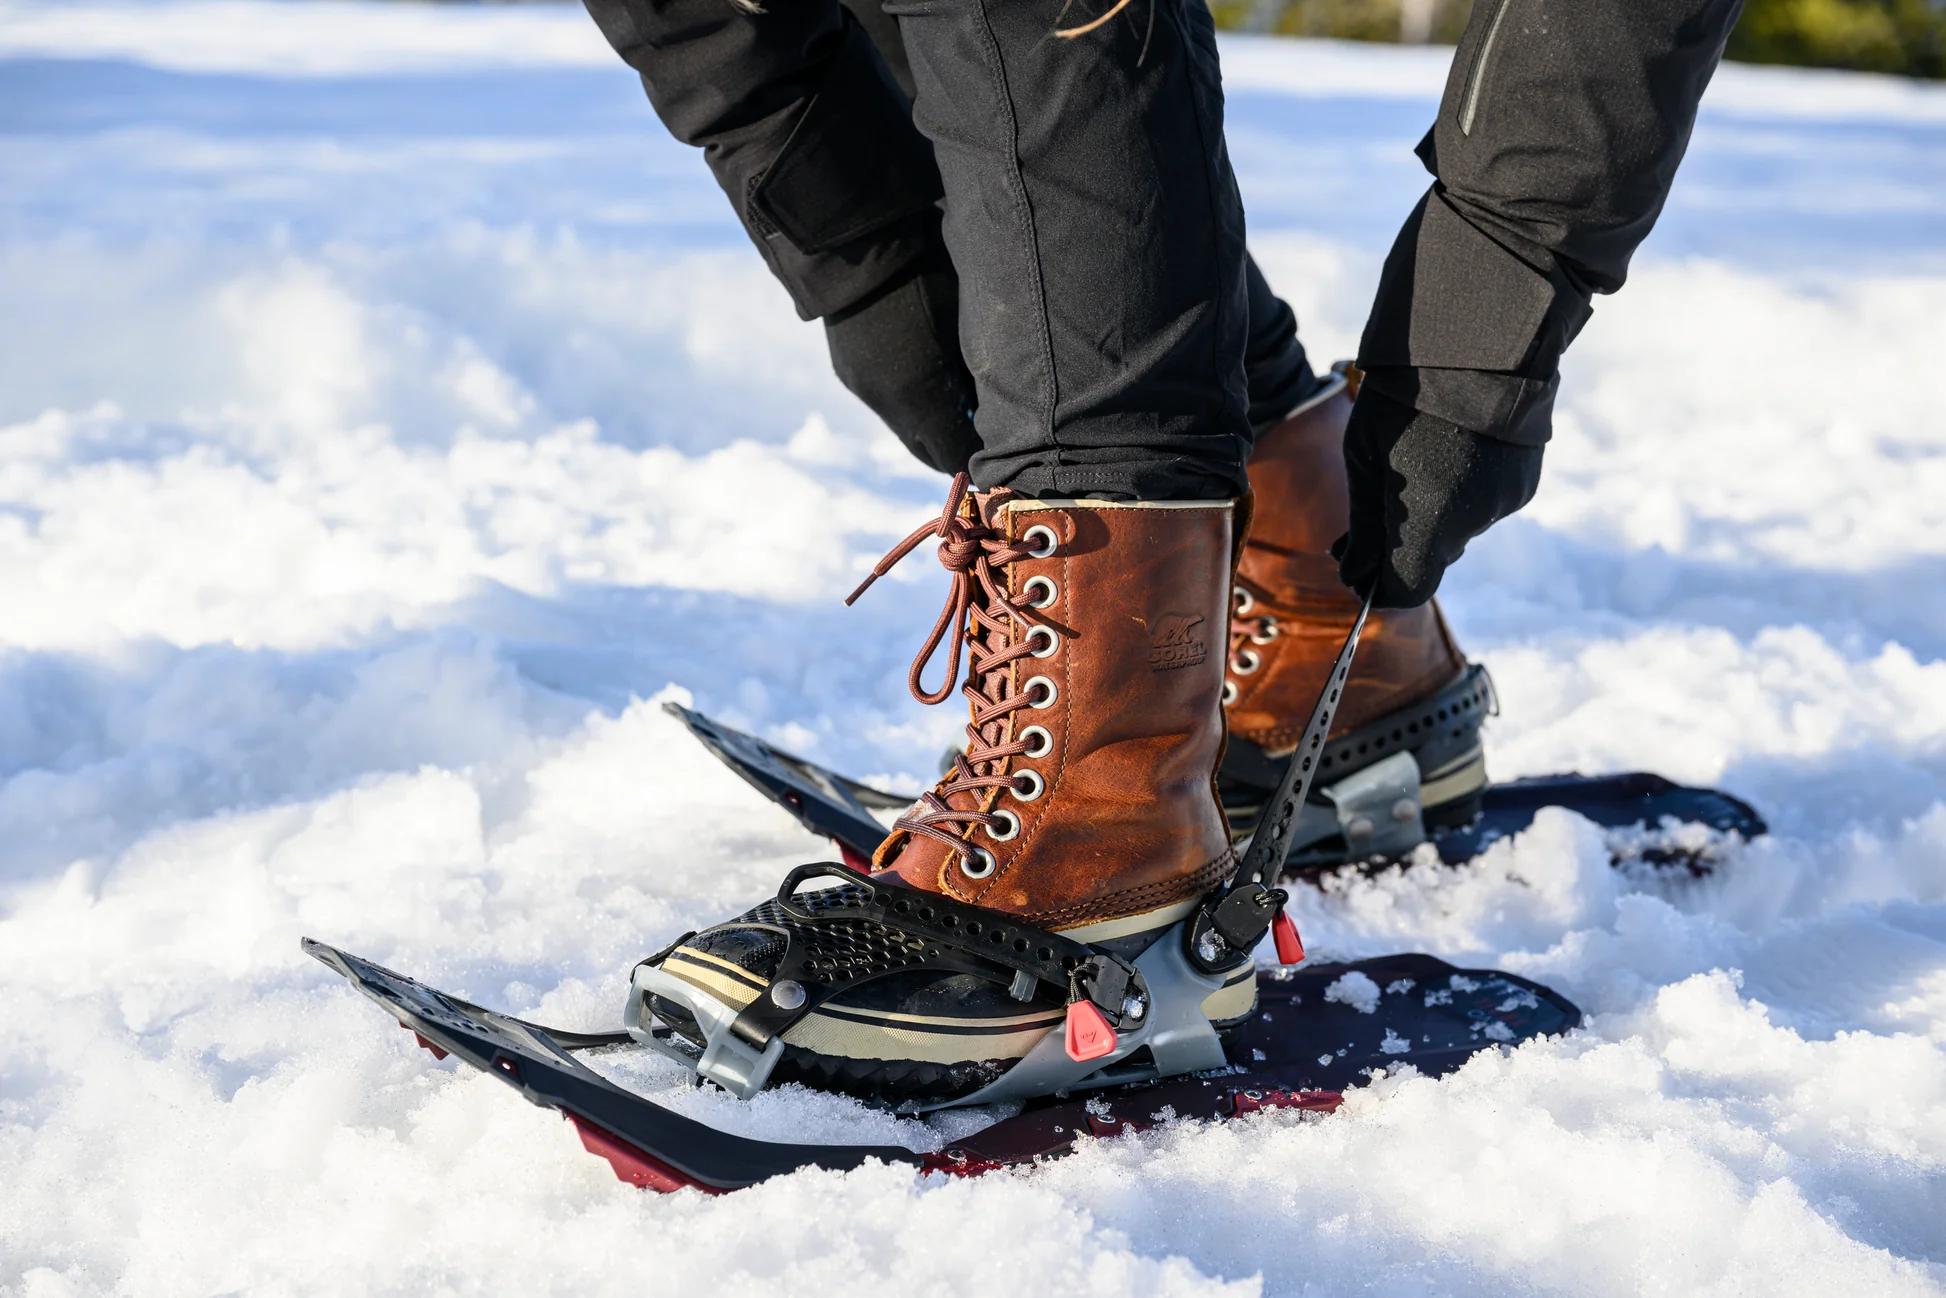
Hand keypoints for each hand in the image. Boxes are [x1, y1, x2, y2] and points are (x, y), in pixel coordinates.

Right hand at [823, 246, 979, 476]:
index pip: (954, 455)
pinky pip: (887, 403)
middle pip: (926, 450)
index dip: (979, 462)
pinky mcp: (848, 370)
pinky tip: (933, 378)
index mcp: (917, 393)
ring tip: (966, 407)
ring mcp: (861, 386)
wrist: (855, 238)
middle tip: (990, 443)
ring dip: (933, 426)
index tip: (1006, 459)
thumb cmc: (927, 269)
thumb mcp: (967, 318)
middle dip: (957, 450)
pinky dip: (912, 404)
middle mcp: (884, 400)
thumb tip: (999, 404)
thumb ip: (980, 369)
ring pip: (905, 428)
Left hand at [1333, 386, 1542, 607]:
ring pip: (1457, 528)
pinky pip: (1483, 503)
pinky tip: (1450, 446)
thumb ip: (1365, 526)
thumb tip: (1357, 578)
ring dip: (1433, 509)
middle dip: (1400, 540)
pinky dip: (1461, 488)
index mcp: (1430, 519)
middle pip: (1429, 557)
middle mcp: (1474, 521)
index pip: (1405, 591)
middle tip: (1372, 498)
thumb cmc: (1404, 395)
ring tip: (1417, 454)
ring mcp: (1505, 501)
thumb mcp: (1366, 458)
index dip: (1376, 586)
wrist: (1478, 337)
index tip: (1353, 561)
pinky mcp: (1525, 482)